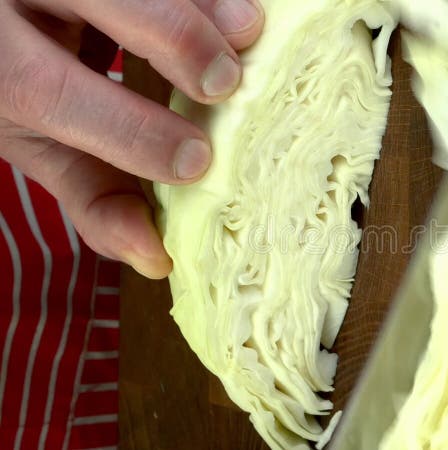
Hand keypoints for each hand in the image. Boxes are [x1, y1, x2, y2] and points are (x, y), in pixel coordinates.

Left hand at [0, 0, 263, 278]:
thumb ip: (93, 191)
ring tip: (249, 31)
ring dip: (202, 1)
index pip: (53, 92)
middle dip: (175, 39)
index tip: (198, 161)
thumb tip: (155, 255)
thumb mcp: (36, 139)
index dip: (130, 129)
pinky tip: (231, 8)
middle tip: (230, 81)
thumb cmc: (14, 83)